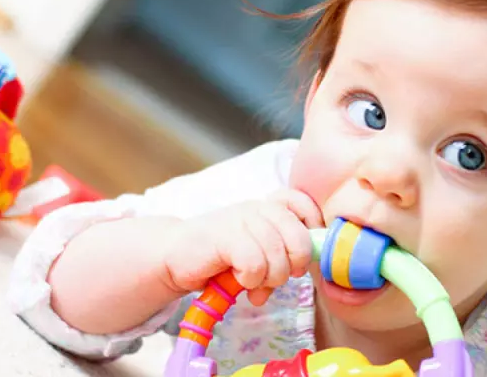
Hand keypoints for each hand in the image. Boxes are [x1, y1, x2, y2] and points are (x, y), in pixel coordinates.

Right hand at [162, 189, 322, 305]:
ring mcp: (241, 220)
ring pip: (278, 255)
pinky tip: (239, 279)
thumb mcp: (256, 255)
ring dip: (269, 278)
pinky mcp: (225, 236)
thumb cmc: (219, 257)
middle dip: (294, 266)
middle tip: (276, 277)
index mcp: (267, 208)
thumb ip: (281, 260)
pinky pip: (255, 263)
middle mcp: (257, 209)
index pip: (302, 203)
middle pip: (299, 237)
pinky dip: (251, 279)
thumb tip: (299, 273)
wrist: (175, 255)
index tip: (300, 255)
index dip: (312, 228)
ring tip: (253, 283)